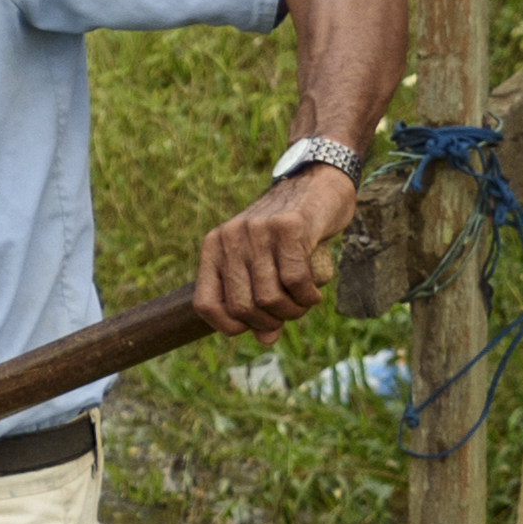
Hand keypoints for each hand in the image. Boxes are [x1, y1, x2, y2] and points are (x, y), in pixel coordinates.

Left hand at [201, 162, 356, 332]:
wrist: (317, 183)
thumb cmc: (289, 233)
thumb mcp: (266, 264)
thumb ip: (260, 300)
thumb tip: (264, 340)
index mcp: (214, 248)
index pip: (205, 305)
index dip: (228, 326)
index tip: (254, 326)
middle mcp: (229, 238)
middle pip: (242, 307)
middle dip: (270, 321)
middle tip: (289, 313)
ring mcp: (257, 231)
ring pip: (269, 298)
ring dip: (292, 311)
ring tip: (304, 302)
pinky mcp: (288, 228)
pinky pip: (295, 281)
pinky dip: (308, 297)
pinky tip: (314, 292)